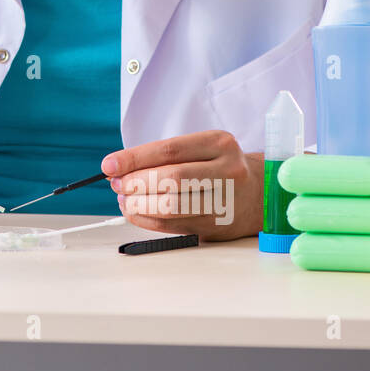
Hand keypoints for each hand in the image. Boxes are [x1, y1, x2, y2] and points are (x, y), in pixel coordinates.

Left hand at [100, 130, 262, 240]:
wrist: (261, 193)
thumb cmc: (218, 166)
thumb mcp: (200, 149)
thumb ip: (163, 157)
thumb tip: (117, 170)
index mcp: (219, 143)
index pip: (169, 150)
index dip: (133, 159)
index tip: (108, 165)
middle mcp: (227, 170)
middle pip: (171, 179)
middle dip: (135, 183)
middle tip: (117, 184)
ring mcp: (225, 201)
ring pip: (172, 206)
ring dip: (138, 204)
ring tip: (124, 199)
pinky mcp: (218, 227)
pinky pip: (174, 226)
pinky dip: (147, 220)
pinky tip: (135, 212)